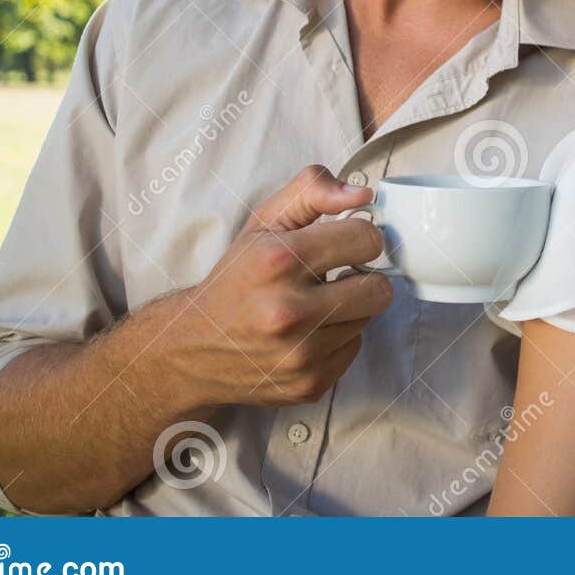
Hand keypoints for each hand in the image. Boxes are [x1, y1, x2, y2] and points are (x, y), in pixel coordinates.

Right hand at [171, 165, 393, 407]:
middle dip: (362, 278)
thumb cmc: (236, 278)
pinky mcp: (310, 384)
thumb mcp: (265, 222)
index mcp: (278, 261)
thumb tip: (362, 194)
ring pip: (367, 319)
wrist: (193, 347)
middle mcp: (288, 311)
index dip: (360, 238)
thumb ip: (313, 191)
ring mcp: (300, 354)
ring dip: (348, 308)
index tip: (345, 243)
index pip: (367, 240)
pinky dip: (337, 337)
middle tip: (336, 277)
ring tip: (313, 304)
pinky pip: (354, 349)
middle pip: (380, 289)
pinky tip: (307, 332)